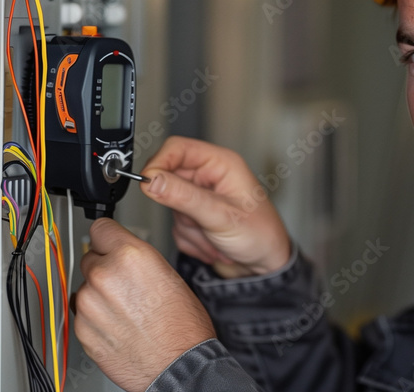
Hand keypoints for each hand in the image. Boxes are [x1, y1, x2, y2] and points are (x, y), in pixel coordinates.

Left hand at [74, 218, 215, 391]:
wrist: (178, 366)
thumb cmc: (183, 326)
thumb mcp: (168, 274)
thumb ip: (138, 259)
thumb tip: (122, 256)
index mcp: (131, 256)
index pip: (100, 227)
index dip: (109, 237)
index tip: (109, 243)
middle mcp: (105, 275)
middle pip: (91, 256)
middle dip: (106, 267)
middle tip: (127, 285)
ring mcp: (89, 303)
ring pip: (85, 286)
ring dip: (99, 294)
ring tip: (126, 310)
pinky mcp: (81, 328)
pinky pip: (81, 312)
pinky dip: (95, 317)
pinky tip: (118, 325)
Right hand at [140, 136, 290, 278]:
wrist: (266, 266)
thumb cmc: (261, 235)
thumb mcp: (220, 215)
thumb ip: (184, 196)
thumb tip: (152, 179)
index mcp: (220, 164)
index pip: (176, 148)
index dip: (158, 164)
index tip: (147, 183)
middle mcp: (209, 177)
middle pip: (168, 181)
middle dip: (180, 210)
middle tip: (199, 221)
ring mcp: (199, 198)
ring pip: (169, 208)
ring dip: (189, 229)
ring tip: (214, 236)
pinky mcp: (194, 217)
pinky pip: (174, 228)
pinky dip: (190, 240)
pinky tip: (212, 244)